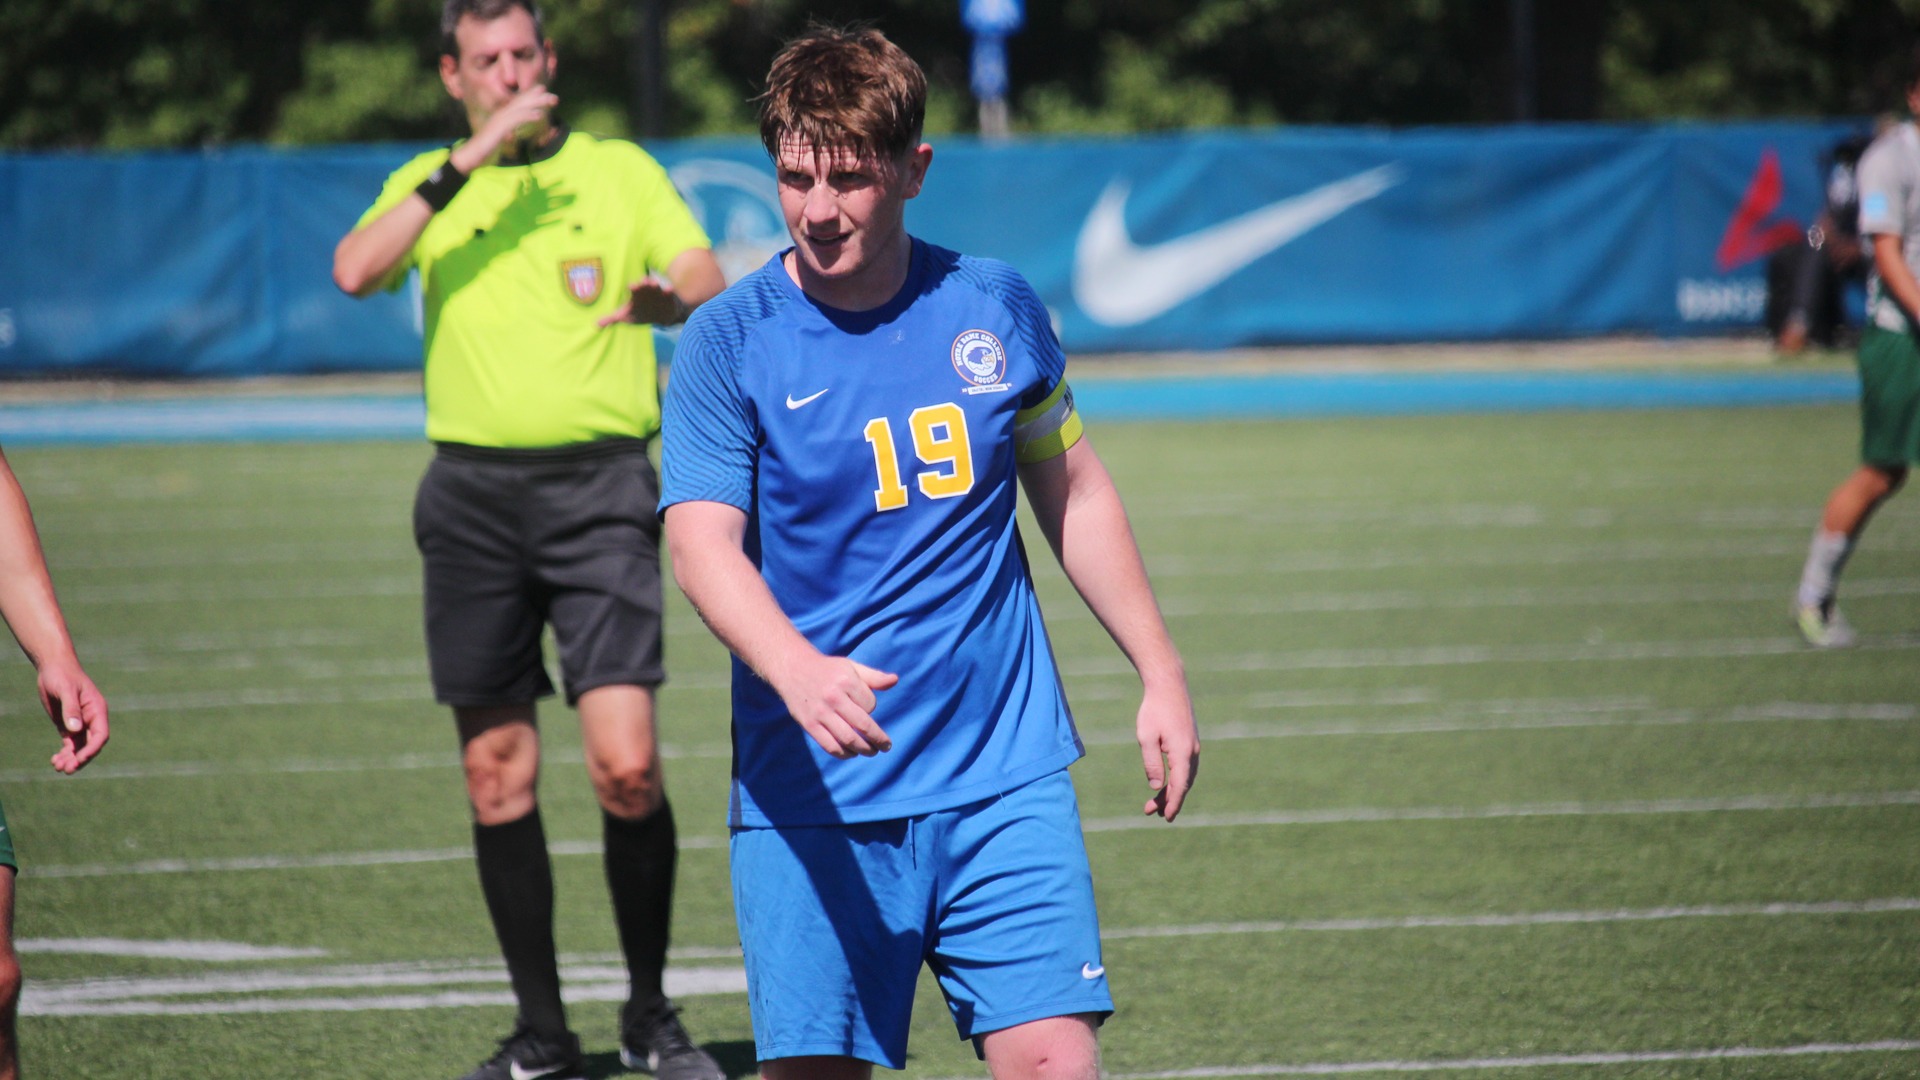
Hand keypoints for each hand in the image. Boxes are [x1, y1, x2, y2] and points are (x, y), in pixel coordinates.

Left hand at [38, 658, 107, 773]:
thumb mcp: (65, 690)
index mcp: (97, 710)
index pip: (101, 735)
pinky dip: (64, 754)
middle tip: (67, 769)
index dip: (92, 749)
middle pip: (91, 745)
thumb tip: (75, 729)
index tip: (79, 759)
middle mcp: (91, 719)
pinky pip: (70, 744)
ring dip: (71, 759)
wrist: (53, 667)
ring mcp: (80, 723)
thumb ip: (71, 709)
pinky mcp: (68, 725)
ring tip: (58, 767)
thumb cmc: (62, 675)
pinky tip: (55, 760)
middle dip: (81, 758)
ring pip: (80, 747)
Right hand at [461, 84, 559, 167]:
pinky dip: (528, 116)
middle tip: (554, 97)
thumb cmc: (483, 152)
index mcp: (500, 118)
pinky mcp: (499, 129)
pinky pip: (516, 120)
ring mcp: (499, 121)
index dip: (530, 96)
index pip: (517, 103)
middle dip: (538, 97)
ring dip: (537, 103)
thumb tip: (511, 137)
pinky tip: (539, 115)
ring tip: (552, 100)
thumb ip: (505, 136)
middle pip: (521, 102)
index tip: (543, 90)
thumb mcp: (498, 141)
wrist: (470, 158)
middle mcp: (500, 116)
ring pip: (521, 108)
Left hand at [598, 276, 687, 326]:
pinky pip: (668, 292)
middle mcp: (646, 290)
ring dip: (656, 284)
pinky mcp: (668, 296)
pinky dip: (669, 290)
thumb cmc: (640, 314)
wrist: (660, 315)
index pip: (634, 288)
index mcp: (636, 294)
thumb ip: (612, 320)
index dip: (633, 287)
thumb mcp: (626, 317)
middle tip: (644, 282)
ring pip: (656, 286)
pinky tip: (669, 290)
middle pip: (645, 285)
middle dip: (644, 283)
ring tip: (656, 284)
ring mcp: (658, 292)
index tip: (632, 286)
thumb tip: (596, 325)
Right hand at [775, 654, 897, 758]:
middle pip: (862, 726)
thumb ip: (874, 676)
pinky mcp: (809, 725)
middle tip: (886, 746)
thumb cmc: (827, 670)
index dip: (873, 709)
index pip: (870, 704)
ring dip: (863, 750)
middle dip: (878, 739)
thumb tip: (895, 680)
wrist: (792, 669)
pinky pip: (830, 746)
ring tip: (871, 751)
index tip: (868, 708)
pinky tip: (851, 753)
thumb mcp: (851, 667)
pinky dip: (843, 754)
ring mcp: (820, 713)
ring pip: (847, 739)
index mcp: (846, 682)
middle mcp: (833, 697)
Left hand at [1136, 684, 1197, 820]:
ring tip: (1155, 802)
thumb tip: (1156, 786)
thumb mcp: (1146, 737)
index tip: (1167, 817)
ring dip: (1172, 790)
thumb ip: (1151, 763)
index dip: (1173, 803)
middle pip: (1183, 784)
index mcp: (1183, 752)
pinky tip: (1165, 783)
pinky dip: (1177, 778)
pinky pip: (1186, 767)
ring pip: (1185, 776)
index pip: (1180, 786)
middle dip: (1169, 800)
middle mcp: (1193, 751)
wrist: (1168, 684)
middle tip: (1150, 812)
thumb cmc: (1154, 709)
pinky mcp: (1190, 741)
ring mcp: (1193, 746)